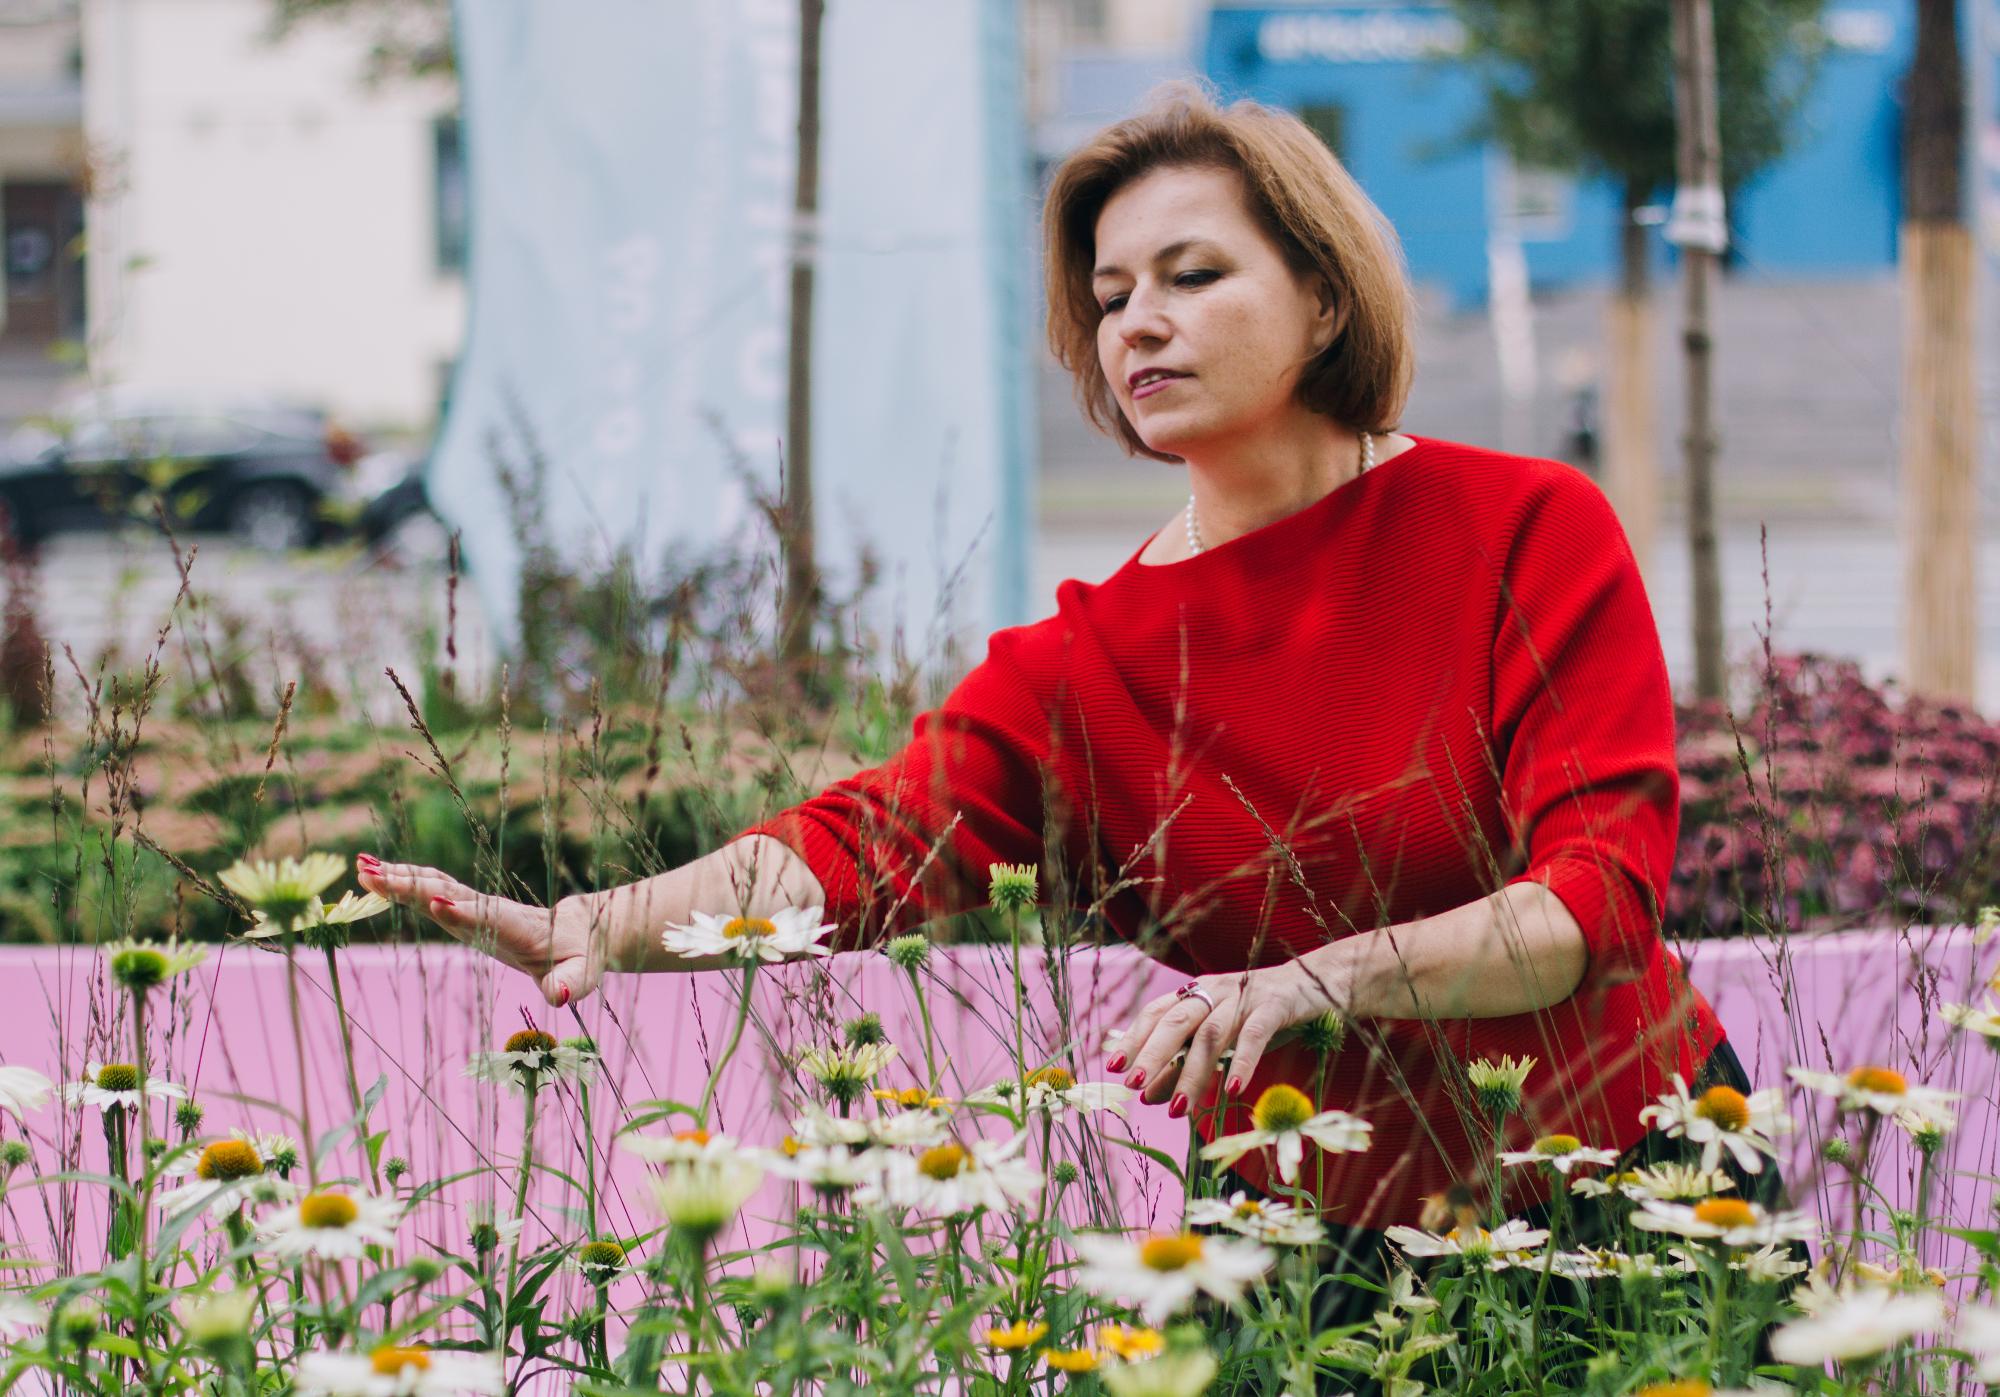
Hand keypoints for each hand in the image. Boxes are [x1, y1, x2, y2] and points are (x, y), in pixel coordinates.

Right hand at [356, 854, 609, 1006]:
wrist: (577, 930)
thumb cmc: (578, 956)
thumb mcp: (582, 974)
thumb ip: (570, 983)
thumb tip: (558, 996)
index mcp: (514, 928)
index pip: (485, 918)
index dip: (462, 913)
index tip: (436, 903)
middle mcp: (490, 910)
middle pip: (447, 895)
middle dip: (412, 887)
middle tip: (373, 876)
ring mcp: (476, 906)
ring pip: (434, 886)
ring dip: (399, 877)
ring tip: (361, 867)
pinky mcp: (465, 906)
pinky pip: (431, 888)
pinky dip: (404, 879)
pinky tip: (373, 873)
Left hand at [1106, 955, 1347, 1117]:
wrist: (1320, 981)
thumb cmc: (1264, 1015)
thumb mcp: (1222, 1041)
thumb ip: (1185, 1065)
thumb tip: (1148, 1096)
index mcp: (1197, 994)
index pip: (1156, 1012)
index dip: (1134, 1038)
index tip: (1113, 1070)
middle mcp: (1215, 990)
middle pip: (1177, 1020)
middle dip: (1152, 1053)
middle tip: (1134, 1085)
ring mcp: (1245, 996)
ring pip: (1212, 1033)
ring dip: (1192, 1072)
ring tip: (1180, 1109)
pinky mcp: (1276, 1005)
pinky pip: (1256, 1035)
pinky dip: (1242, 1062)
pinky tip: (1232, 1090)